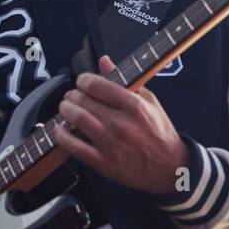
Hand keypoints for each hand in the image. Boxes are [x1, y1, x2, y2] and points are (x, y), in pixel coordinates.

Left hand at [55, 55, 188, 196]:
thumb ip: (125, 80)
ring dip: (66, 110)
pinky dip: (62, 135)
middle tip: (72, 95)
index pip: (99, 85)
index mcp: (134, 106)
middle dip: (73, 94)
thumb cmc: (159, 132)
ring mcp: (111, 144)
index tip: (82, 81)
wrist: (168, 167)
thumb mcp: (149, 101)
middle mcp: (122, 123)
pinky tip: (60, 129)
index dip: (84, 80)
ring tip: (66, 107)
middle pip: (85, 101)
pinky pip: (75, 147)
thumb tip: (104, 61)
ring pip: (78, 119)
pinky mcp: (104, 162)